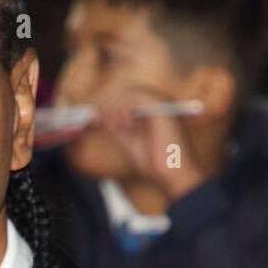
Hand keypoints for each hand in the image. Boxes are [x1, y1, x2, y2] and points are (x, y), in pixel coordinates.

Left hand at [97, 86, 205, 201]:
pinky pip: (137, 96)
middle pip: (124, 93)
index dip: (107, 107)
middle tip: (103, 124)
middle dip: (109, 108)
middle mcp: (157, 104)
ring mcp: (161, 103)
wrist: (172, 175)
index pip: (124, 99)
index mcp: (151, 111)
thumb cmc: (155, 163)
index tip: (95, 120)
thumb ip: (115, 128)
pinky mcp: (161, 106)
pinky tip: (128, 127)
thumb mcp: (128, 142)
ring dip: (117, 110)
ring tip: (120, 129)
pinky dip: (126, 110)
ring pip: (129, 92)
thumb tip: (98, 117)